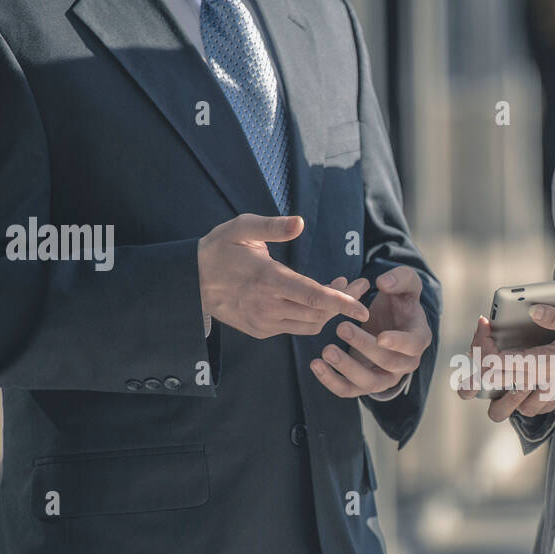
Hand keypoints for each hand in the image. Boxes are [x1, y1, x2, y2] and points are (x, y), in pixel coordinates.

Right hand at [197, 214, 369, 338]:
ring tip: (341, 289)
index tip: (363, 307)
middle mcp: (268, 306)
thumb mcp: (241, 228)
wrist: (191, 282)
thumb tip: (299, 223)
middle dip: (344, 301)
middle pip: (319, 312)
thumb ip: (272, 227)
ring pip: (310, 324)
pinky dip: (313, 316)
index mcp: (267, 280)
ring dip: (330, 310)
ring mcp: (265, 322)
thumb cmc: (219, 249)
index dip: (341, 303)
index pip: (313, 297)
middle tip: (359, 284)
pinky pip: (297, 327)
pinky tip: (318, 299)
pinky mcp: (262, 330)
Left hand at [311, 265, 431, 397]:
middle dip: (364, 347)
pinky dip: (331, 381)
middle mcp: (405, 363)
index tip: (381, 336)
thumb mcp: (406, 284)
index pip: (412, 346)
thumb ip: (401, 278)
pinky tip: (316, 365)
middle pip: (387, 363)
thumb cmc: (399, 303)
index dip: (398, 343)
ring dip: (346, 369)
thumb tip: (384, 283)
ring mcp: (385, 377)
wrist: (389, 322)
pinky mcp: (364, 384)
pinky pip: (348, 390)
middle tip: (341, 327)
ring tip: (326, 351)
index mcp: (418, 338)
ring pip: (368, 382)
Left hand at [456, 315, 554, 422]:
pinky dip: (517, 394)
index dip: (482, 344)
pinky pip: (526, 406)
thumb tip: (533, 309)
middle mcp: (538, 380)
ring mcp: (542, 389)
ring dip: (495, 386)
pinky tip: (517, 374)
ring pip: (506, 405)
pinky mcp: (549, 391)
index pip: (495, 363)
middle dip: (478, 367)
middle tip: (483, 341)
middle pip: (492, 385)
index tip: (485, 324)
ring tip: (492, 359)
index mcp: (541, 364)